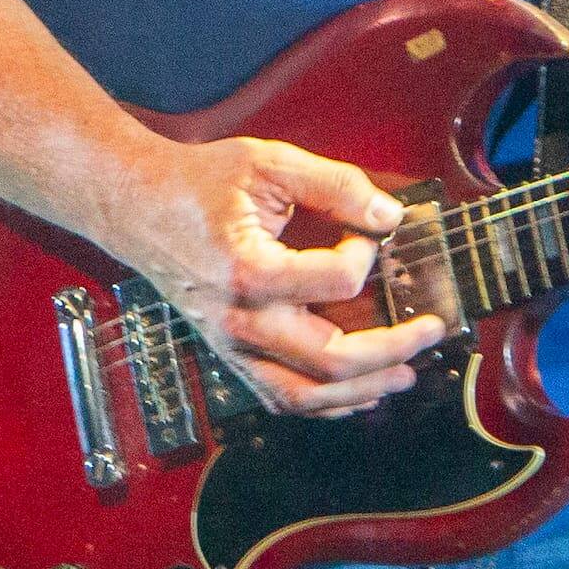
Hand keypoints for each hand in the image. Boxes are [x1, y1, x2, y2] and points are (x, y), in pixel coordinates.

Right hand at [122, 135, 442, 419]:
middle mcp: (239, 321)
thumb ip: (335, 185)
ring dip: (364, 391)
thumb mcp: (268, 163)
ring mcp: (232, 346)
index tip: (369, 234)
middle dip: (393, 349)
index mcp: (247, 271)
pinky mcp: (229, 355)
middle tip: (432, 330)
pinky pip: (280, 399)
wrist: (136, 207)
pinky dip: (325, 404)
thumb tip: (388, 216)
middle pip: (331, 359)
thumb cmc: (198, 184)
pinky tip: (358, 392)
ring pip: (306, 396)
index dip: (366, 255)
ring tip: (406, 375)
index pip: (335, 280)